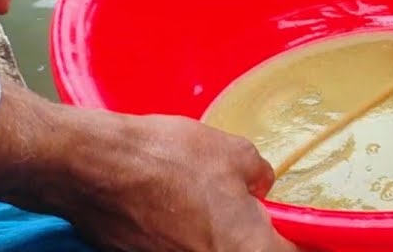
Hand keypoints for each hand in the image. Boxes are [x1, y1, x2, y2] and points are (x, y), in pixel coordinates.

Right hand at [63, 112, 297, 251]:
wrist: (95, 168)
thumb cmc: (169, 157)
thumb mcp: (234, 152)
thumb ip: (259, 176)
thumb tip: (261, 186)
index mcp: (248, 248)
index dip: (296, 243)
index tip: (289, 230)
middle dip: (250, 237)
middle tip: (246, 214)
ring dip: (214, 238)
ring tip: (202, 208)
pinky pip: (178, 251)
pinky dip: (183, 237)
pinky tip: (174, 213)